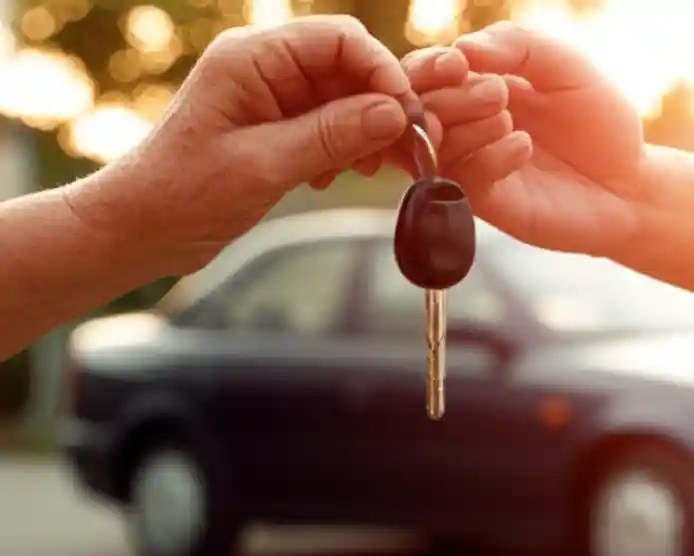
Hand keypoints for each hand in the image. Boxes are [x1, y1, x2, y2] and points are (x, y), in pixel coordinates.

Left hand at [64, 16, 466, 275]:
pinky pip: (330, 124)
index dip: (381, 71)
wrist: (139, 229)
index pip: (339, 39)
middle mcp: (264, 67)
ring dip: (365, 130)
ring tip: (363, 169)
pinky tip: (331, 177)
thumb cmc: (183, 193)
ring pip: (345, 97)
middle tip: (403, 147)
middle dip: (380, 104)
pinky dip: (345, 147)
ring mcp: (270, 96)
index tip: (406, 116)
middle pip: (348, 66)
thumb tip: (393, 113)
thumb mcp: (263, 166)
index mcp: (251, 57)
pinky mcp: (276, 126)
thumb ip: (331, 135)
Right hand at [404, 21, 644, 254]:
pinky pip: (464, 180)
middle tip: (498, 93)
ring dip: (466, 126)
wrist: (633, 184)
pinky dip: (487, 159)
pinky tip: (523, 148)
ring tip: (508, 119)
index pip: (423, 72)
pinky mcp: (490, 203)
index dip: (429, 66)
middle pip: (418, 110)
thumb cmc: (599, 122)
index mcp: (476, 86)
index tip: (459, 64)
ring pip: (433, 147)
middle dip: (449, 97)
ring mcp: (475, 166)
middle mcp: (467, 127)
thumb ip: (518, 45)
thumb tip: (462, 49)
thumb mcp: (565, 66)